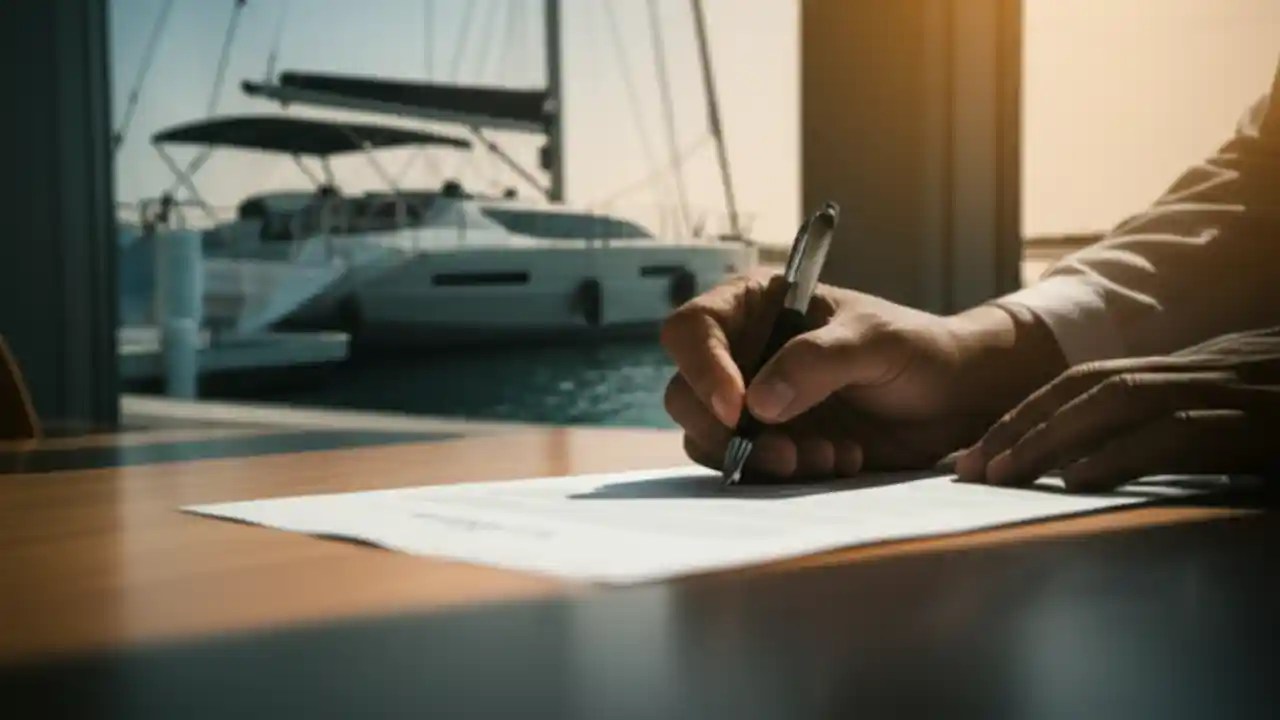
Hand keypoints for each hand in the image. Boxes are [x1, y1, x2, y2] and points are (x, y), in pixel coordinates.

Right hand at [660, 275, 1063, 478]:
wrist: (953, 399)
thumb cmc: (916, 349)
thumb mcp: (873, 342)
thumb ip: (815, 362)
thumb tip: (757, 405)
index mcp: (754, 306)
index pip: (690, 330)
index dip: (702, 369)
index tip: (739, 409)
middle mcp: (741, 353)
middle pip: (685, 394)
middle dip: (727, 432)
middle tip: (784, 453)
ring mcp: (752, 403)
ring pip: (710, 439)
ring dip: (761, 459)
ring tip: (828, 457)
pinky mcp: (771, 444)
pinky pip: (748, 467)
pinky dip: (786, 474)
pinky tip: (841, 460)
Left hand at [955, 327, 1279, 490]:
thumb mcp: (1241, 407)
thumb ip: (1183, 419)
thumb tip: (1119, 449)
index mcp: (1189, 367)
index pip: (1089, 380)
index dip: (1029, 411)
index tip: (980, 448)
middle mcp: (1198, 369)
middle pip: (1085, 386)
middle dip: (1018, 425)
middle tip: (964, 466)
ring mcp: (1227, 389)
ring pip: (1115, 402)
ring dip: (1048, 440)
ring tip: (998, 476)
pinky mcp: (1254, 422)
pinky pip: (1173, 435)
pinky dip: (1117, 457)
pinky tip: (1073, 483)